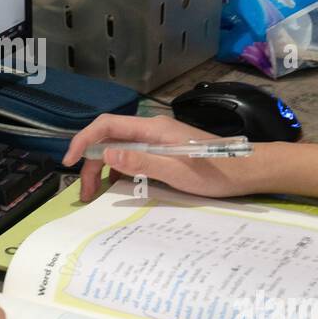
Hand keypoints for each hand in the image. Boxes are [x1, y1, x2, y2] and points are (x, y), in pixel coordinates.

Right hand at [63, 113, 317, 203]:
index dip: (83, 140)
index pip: (106, 125)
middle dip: (91, 162)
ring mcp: (157, 139)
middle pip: (109, 138)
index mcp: (153, 129)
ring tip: (96, 193)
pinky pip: (132, 155)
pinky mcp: (164, 150)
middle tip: (85, 193)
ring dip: (103, 168)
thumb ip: (141, 162)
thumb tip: (107, 154)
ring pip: (119, 148)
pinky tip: (117, 187)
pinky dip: (119, 170)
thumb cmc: (216, 172)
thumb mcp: (177, 172)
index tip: (69, 162)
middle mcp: (151, 129)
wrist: (248, 171)